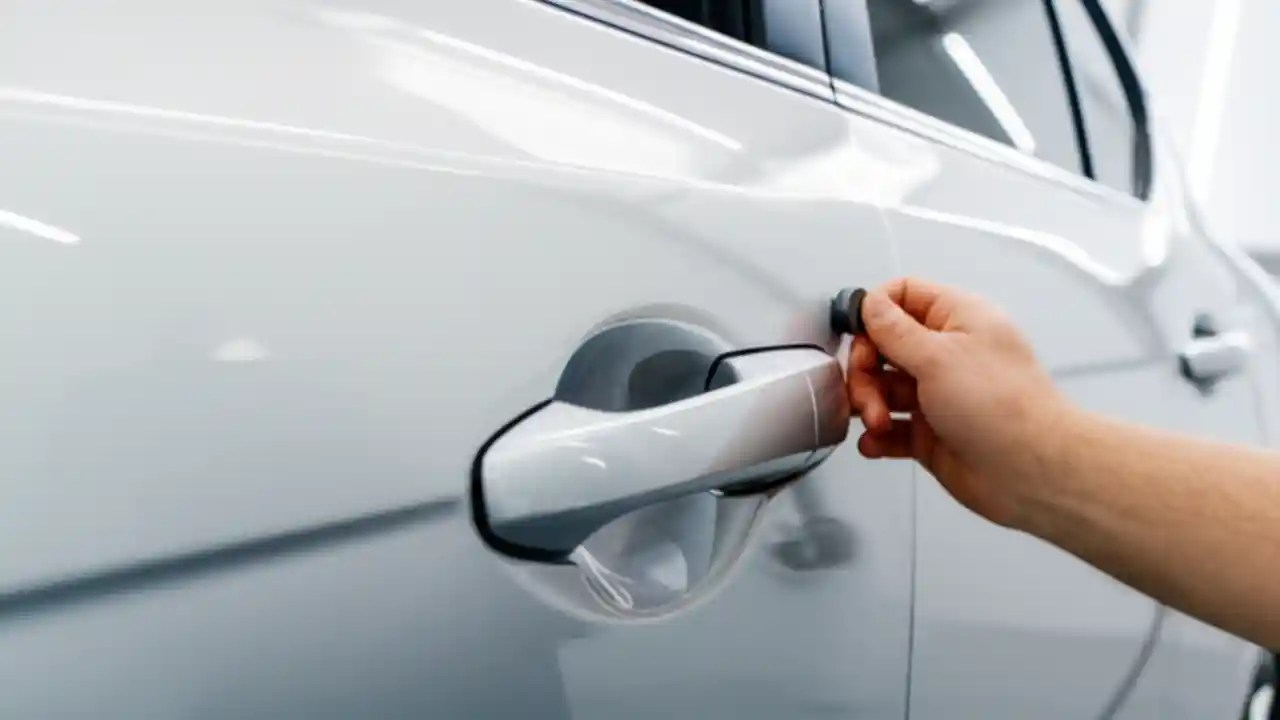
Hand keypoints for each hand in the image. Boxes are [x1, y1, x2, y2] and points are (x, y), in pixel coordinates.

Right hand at [848, 278, 1077, 528]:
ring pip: (884, 389)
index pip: (902, 295)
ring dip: (870, 405)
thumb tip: (870, 304)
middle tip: (869, 392)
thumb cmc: (1003, 408)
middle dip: (866, 370)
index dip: (874, 312)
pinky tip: (877, 443)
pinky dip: (878, 436)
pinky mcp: (932, 432)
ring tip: (880, 423)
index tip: (858, 335)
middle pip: (884, 346)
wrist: (1032, 471)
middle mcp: (948, 353)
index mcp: (957, 319)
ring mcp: (939, 394)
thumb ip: (894, 330)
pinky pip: (892, 428)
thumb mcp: (938, 356)